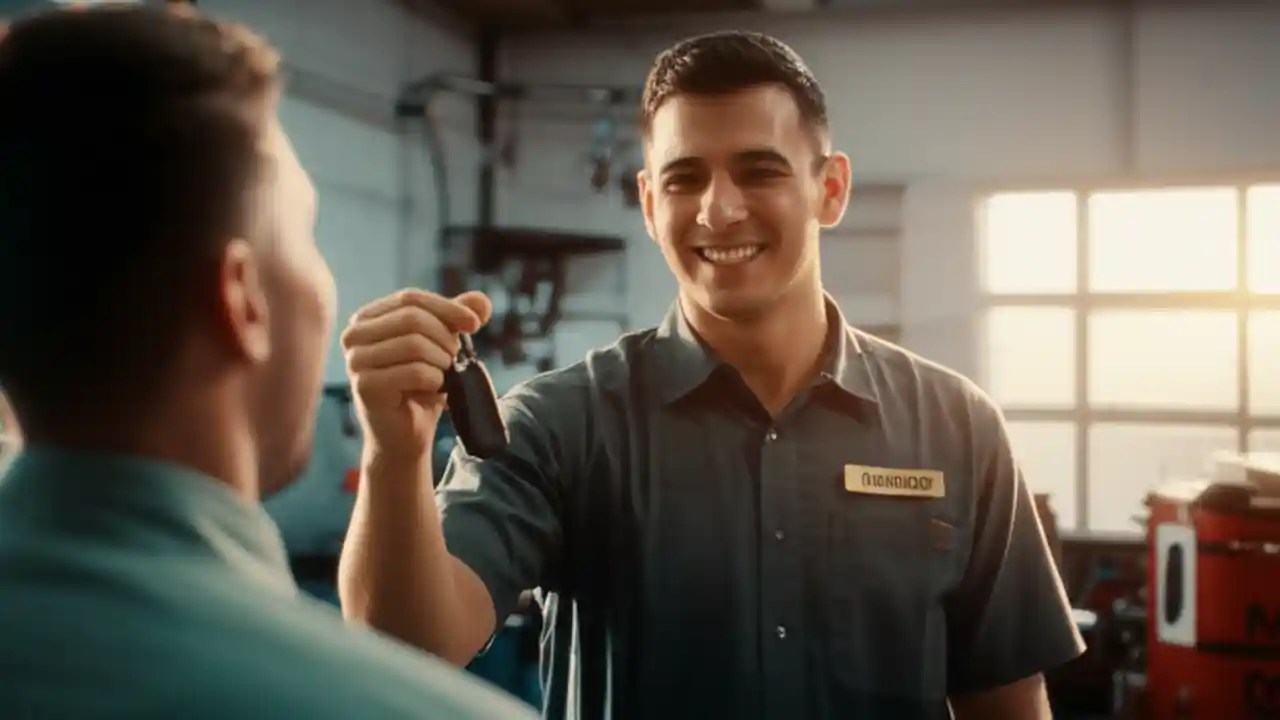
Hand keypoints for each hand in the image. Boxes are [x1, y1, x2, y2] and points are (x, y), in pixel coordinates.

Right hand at [341, 289, 491, 460]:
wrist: (407, 433)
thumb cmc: (422, 386)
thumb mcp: (442, 345)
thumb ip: (457, 318)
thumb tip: (482, 300)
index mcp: (368, 318)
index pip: (410, 298)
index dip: (447, 307)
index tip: (475, 324)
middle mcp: (354, 335)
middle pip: (412, 318)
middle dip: (445, 338)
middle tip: (455, 359)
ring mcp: (356, 361)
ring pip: (413, 344)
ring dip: (441, 360)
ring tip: (444, 375)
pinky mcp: (365, 387)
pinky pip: (413, 372)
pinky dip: (434, 379)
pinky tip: (433, 389)